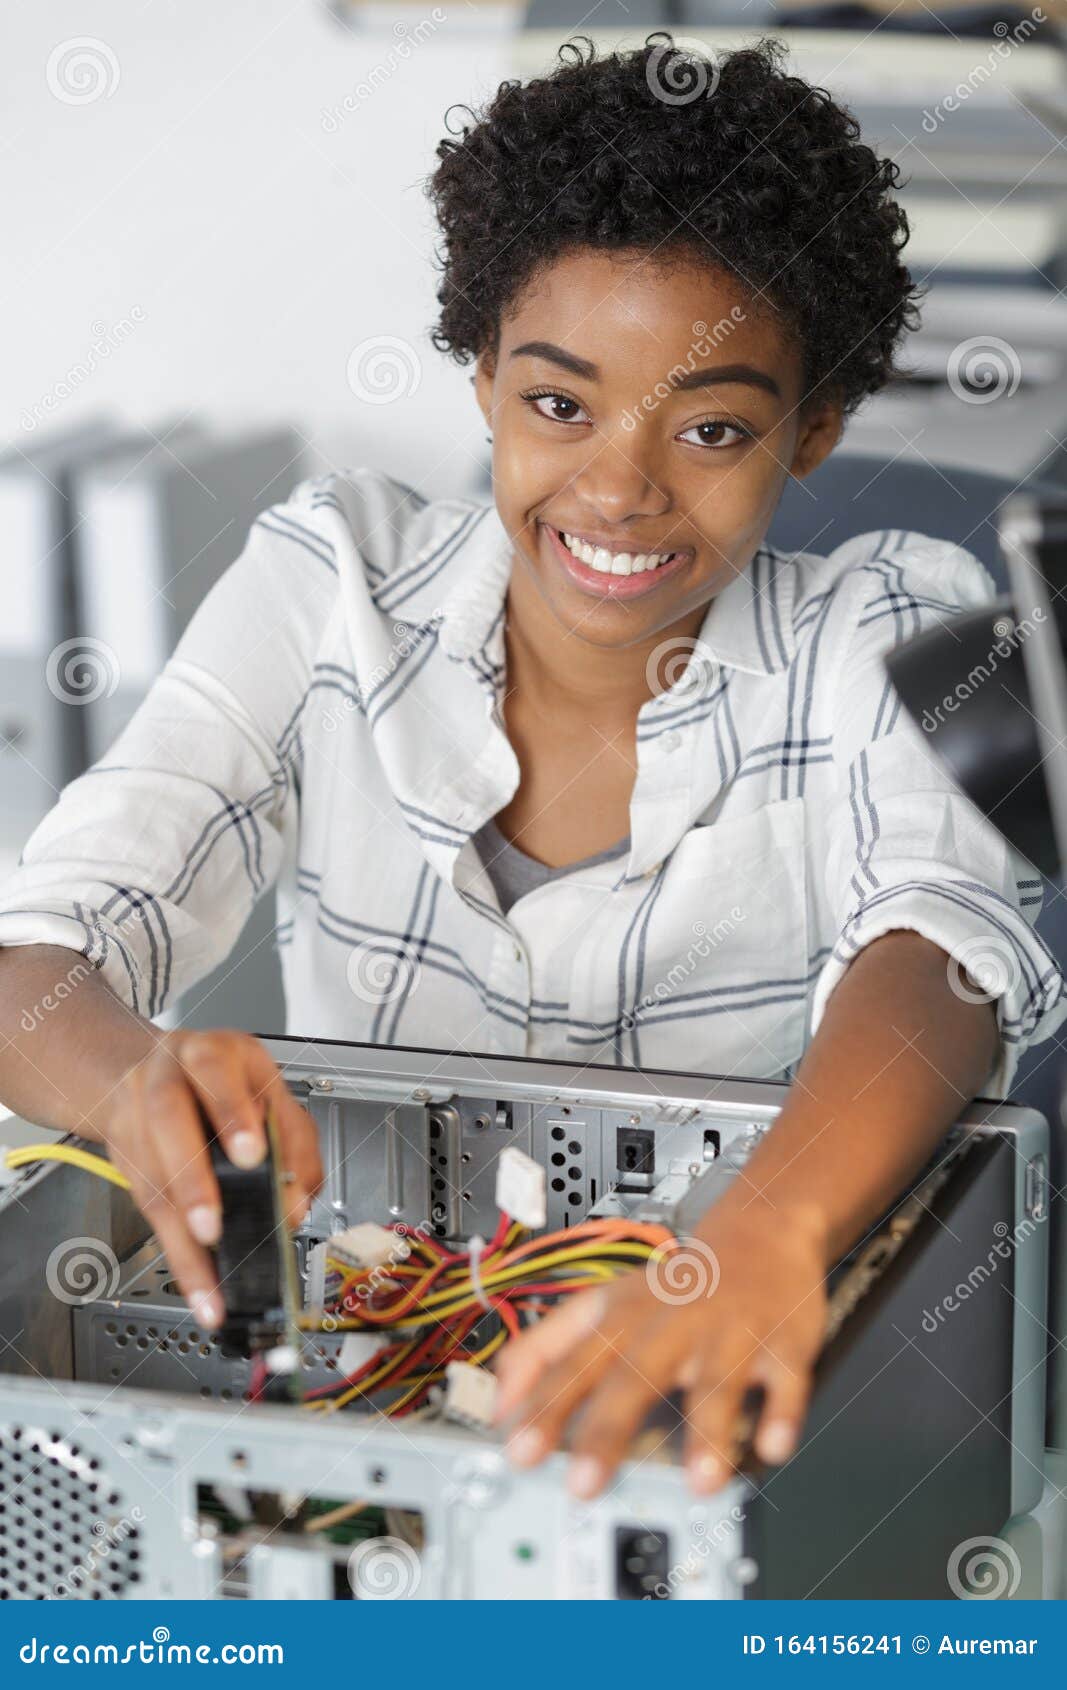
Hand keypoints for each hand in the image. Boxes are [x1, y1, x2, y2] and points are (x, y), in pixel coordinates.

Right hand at [92, 1028, 321, 1330]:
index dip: (232, 1114)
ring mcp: (135, 1121)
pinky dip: (179, 1257)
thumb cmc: (218, 1082)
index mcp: (209, 1054)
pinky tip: (200, 1289)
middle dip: (192, 1180)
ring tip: (211, 1283)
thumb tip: (296, 1203)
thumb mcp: (267, 1090)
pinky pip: (148, 1215)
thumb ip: (293, 1141)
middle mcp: (164, 1080)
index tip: (253, 1155)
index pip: (217, 1074)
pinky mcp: (125, 1164)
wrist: (145, 1071)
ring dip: (182, 1239)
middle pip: (169, 1122)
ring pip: (152, 1180)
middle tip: (213, 1225)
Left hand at [493, 1203, 828, 1496]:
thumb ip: (546, 1347)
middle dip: (608, 1428)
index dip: (543, 1405)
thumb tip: (499, 1397)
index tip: (518, 1450)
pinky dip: (779, 1412)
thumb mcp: (604, 1302)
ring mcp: (728, 1332)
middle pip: (635, 1373)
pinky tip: (772, 1445)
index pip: (573, 1361)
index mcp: (624, 1315)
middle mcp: (672, 1323)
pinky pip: (783, 1380)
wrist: (757, 1231)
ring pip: (716, 1381)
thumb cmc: (673, 1285)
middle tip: (585, 1483)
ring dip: (707, 1431)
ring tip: (699, 1481)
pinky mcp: (781, 1342)